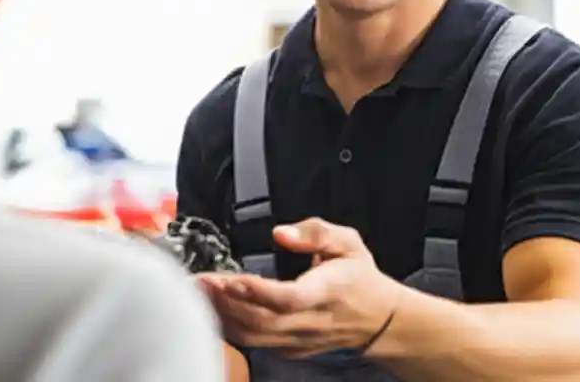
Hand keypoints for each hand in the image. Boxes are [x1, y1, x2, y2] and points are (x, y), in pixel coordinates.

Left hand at [196, 218, 402, 358]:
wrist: (380, 319)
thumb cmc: (359, 278)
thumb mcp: (348, 242)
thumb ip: (316, 232)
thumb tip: (281, 233)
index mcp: (326, 292)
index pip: (287, 298)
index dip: (255, 291)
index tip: (229, 278)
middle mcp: (310, 321)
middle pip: (261, 321)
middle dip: (226, 302)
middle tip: (200, 282)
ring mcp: (299, 339)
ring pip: (254, 337)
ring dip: (223, 317)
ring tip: (200, 295)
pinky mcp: (290, 348)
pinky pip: (255, 343)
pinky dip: (232, 329)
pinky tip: (215, 311)